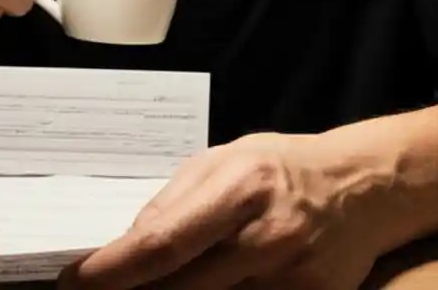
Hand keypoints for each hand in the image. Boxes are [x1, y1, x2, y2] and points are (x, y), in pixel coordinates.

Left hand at [57, 132, 391, 289]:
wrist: (364, 188)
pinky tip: (207, 287)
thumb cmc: (281, 169)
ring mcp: (291, 278)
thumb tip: (122, 249)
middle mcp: (267, 236)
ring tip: (150, 287)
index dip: (110, 272)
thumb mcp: (224, 161)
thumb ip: (173, 203)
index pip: (161, 243)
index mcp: (240, 186)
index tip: (72, 284)